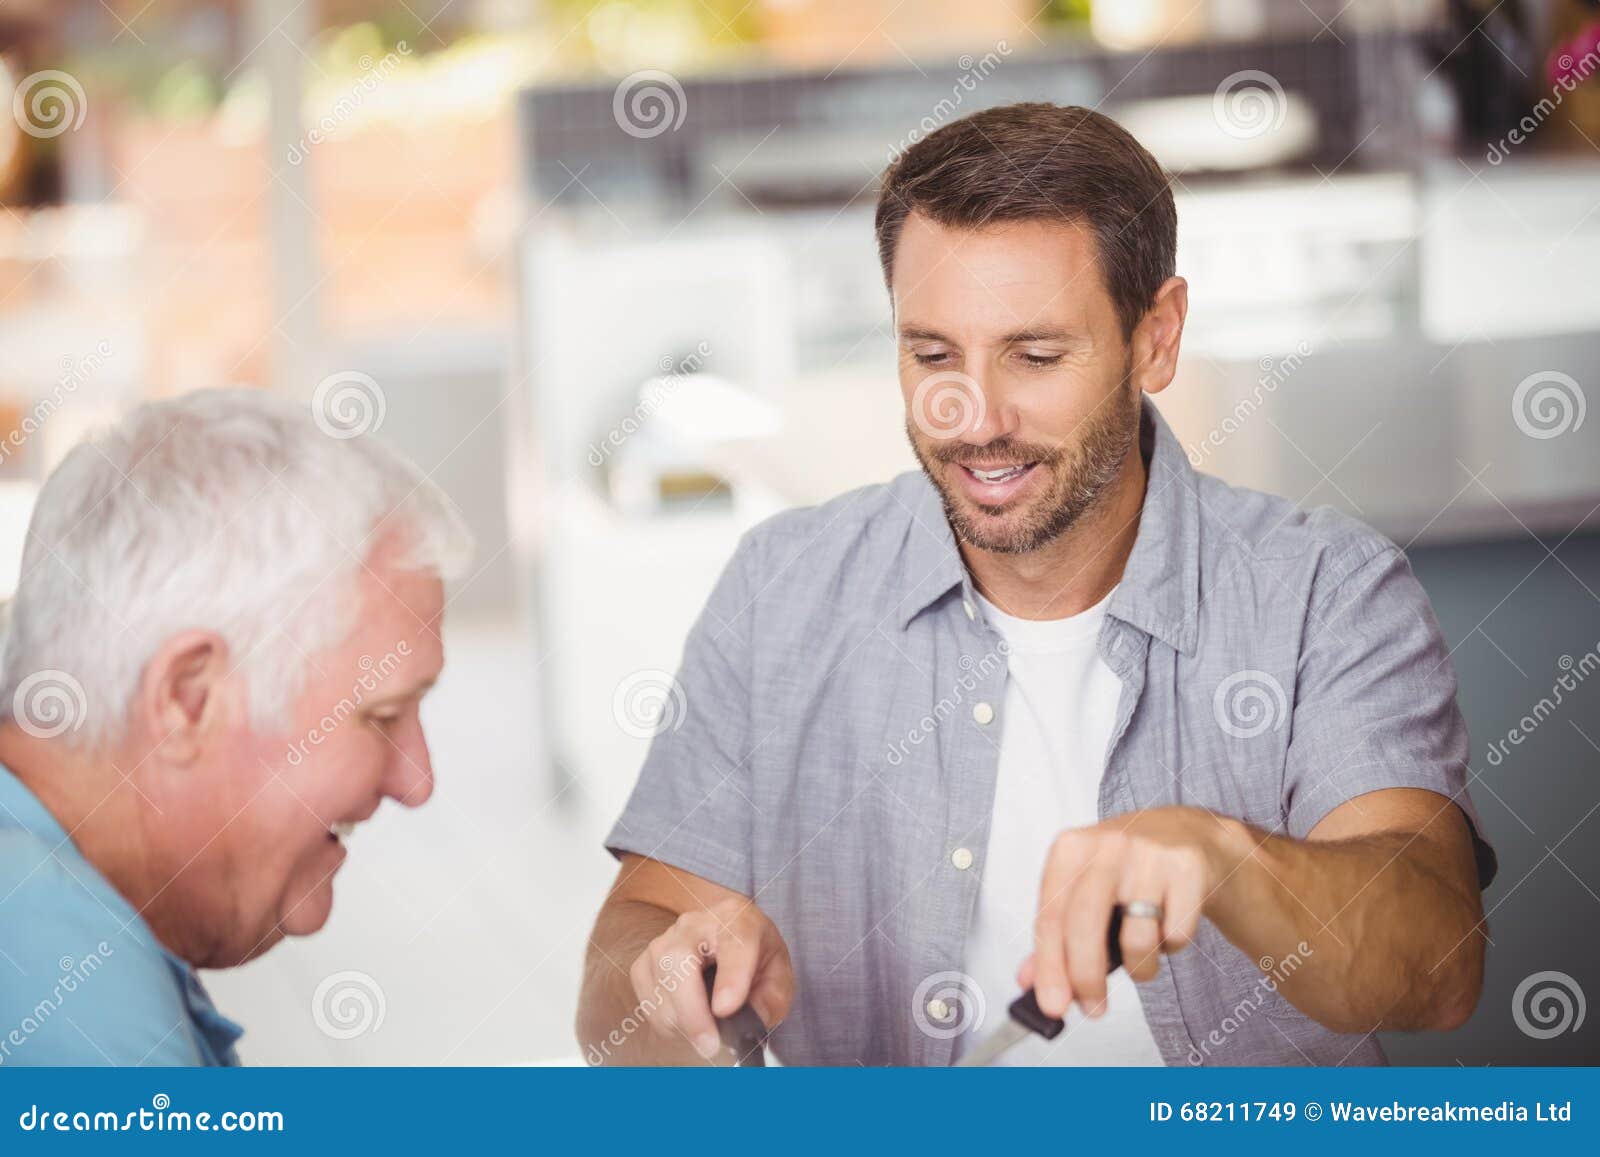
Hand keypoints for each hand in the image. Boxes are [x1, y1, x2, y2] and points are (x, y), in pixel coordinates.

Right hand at [630, 896, 793, 1060]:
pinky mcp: (643, 964)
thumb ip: (770, 999)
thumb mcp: (777, 973)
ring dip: (683, 1024)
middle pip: (679, 961)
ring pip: (661, 987)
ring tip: (708, 1034)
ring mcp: (663, 941)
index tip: (726, 1010)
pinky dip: (668, 1024)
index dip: (730, 978)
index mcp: (736, 919)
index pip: (734, 944)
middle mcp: (694, 924)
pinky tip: (689, 1024)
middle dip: (692, 1011)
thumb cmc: (752, 955)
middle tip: (710, 1047)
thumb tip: (749, 1022)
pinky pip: (648, 1003)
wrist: (723, 935)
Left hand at [1018, 807, 1241, 1019]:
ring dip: (1139, 966)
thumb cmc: (1126, 867)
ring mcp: (1150, 855)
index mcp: (1070, 848)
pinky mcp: (1189, 868)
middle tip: (1094, 1009)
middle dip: (1086, 978)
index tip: (1052, 1005)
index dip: (1049, 967)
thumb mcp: (1083, 887)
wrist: (1187, 832)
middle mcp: (1107, 845)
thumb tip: (1030, 983)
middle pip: (1085, 926)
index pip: (1050, 916)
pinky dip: (1171, 947)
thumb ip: (1055, 935)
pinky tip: (1168, 924)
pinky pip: (1177, 936)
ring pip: (1137, 940)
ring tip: (1141, 951)